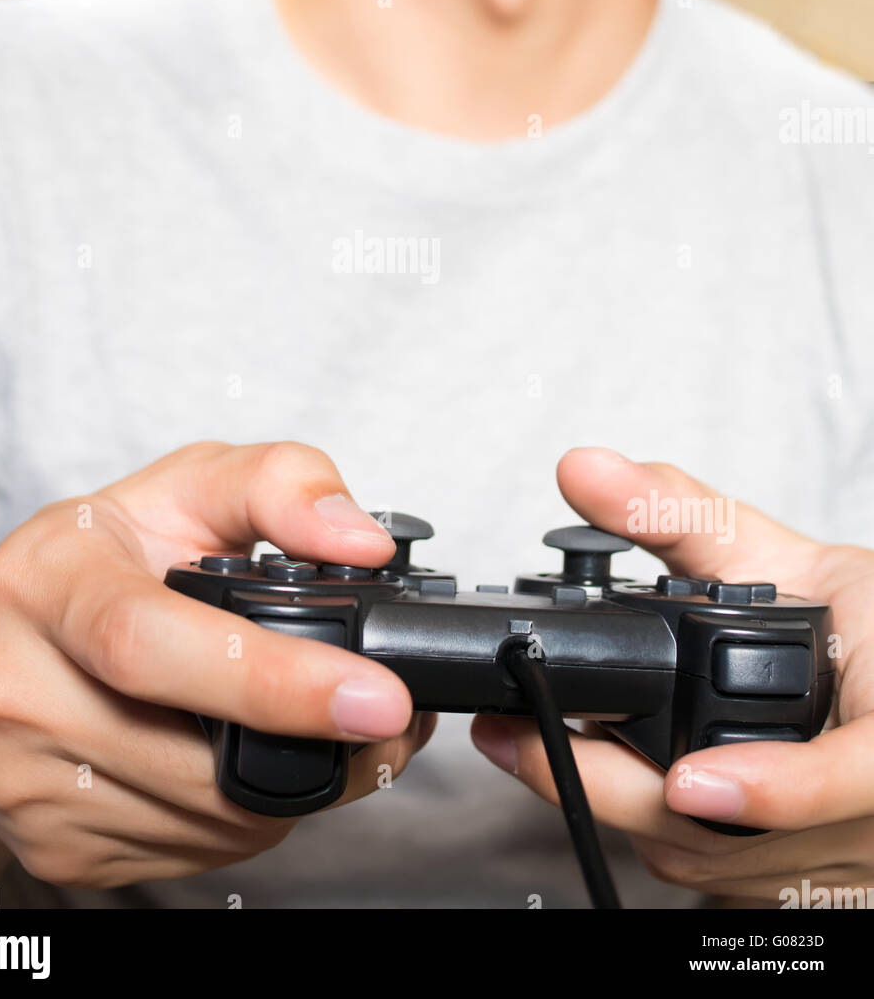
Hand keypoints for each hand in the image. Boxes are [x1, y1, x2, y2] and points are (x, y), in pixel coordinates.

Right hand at [0, 442, 430, 888]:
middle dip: (318, 744)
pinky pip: (194, 852)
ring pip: (210, 819)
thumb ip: (278, 484)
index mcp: (43, 585)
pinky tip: (251, 758)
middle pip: (194, 752)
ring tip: (321, 724)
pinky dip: (249, 814)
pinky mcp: (56, 851)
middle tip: (392, 717)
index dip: (270, 677)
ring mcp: (29, 787)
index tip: (376, 695)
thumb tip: (363, 539)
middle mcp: (16, 693)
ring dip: (295, 784)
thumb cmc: (91, 564)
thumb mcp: (178, 487)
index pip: (148, 642)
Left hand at [471, 446, 873, 903]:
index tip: (693, 779)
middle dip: (612, 786)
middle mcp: (869, 810)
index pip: (851, 776)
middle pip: (740, 832)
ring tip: (534, 743)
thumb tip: (586, 472)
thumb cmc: (865, 626)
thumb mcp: (784, 552)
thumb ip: (680, 510)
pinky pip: (713, 870)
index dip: (773, 790)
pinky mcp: (798, 881)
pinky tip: (607, 772)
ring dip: (619, 805)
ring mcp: (837, 860)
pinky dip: (653, 820)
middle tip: (515, 737)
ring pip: (710, 858)